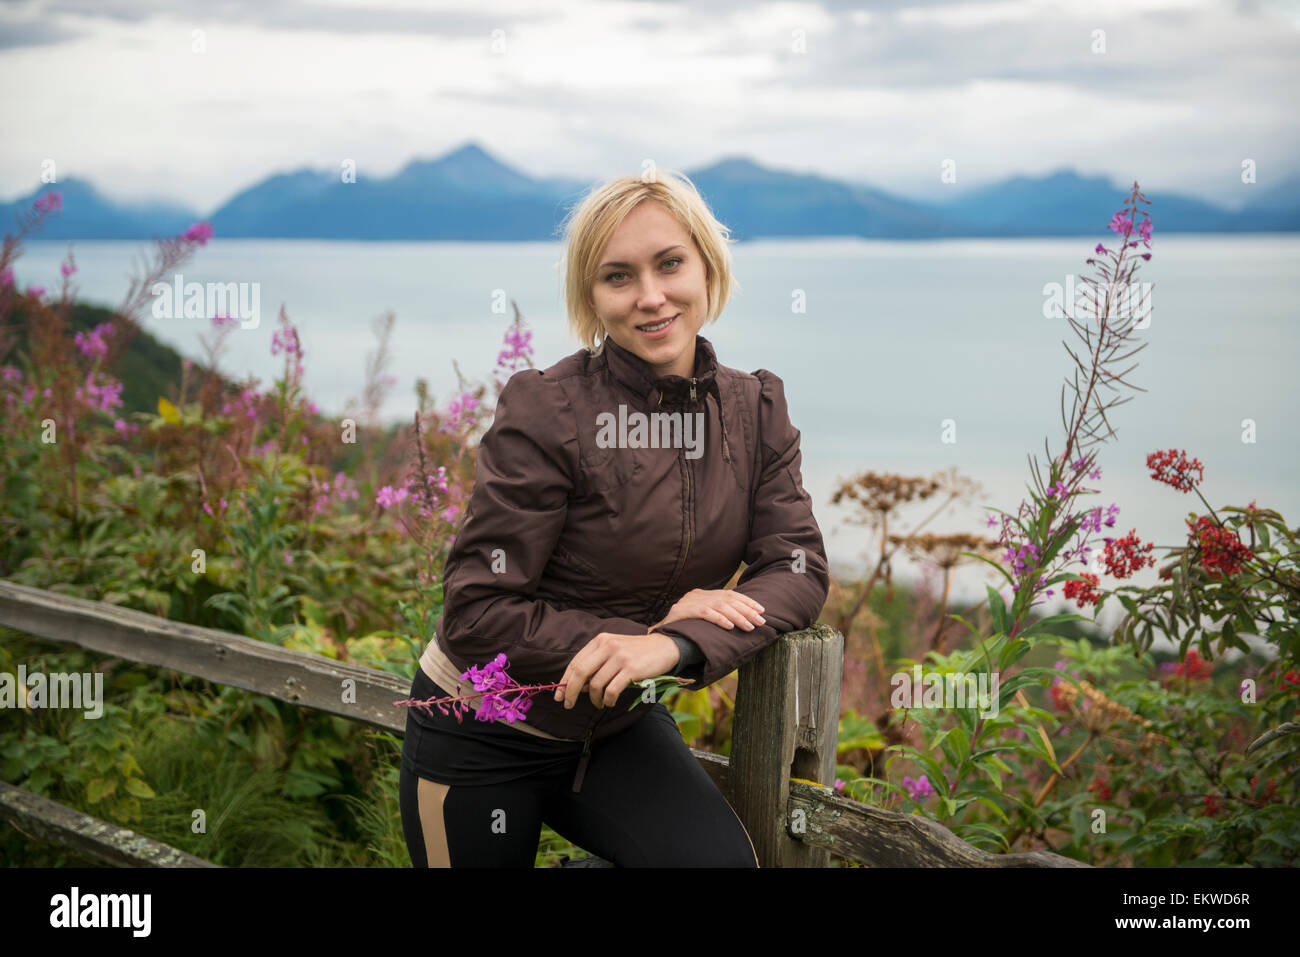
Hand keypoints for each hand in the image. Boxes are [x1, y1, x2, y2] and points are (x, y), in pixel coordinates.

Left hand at [554, 632, 681, 709]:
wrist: (665, 646)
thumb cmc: (636, 652)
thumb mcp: (614, 650)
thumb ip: (596, 664)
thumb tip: (579, 686)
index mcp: (600, 641)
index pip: (576, 662)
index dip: (565, 681)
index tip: (560, 695)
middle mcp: (608, 646)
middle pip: (580, 672)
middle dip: (571, 692)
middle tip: (568, 705)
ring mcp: (620, 657)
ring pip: (596, 684)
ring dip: (595, 699)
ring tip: (599, 704)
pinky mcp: (632, 669)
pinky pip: (611, 690)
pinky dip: (608, 700)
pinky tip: (609, 702)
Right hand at [650, 588, 764, 632]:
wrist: (658, 636)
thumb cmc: (683, 630)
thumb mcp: (701, 618)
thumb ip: (716, 613)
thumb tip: (743, 617)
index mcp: (702, 594)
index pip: (730, 594)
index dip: (747, 601)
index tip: (761, 610)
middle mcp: (697, 595)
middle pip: (727, 599)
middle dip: (746, 610)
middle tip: (760, 620)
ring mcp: (689, 602)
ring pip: (719, 606)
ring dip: (737, 616)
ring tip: (749, 626)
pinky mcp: (682, 611)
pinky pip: (705, 613)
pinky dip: (719, 619)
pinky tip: (730, 626)